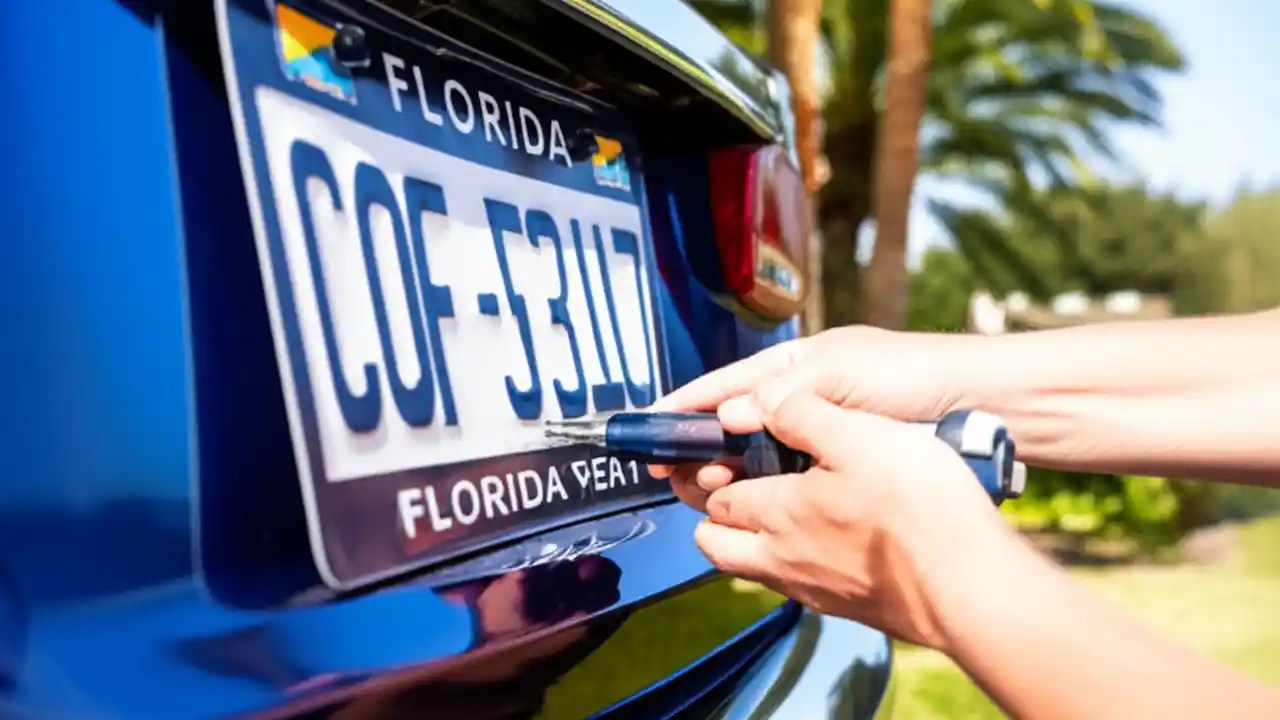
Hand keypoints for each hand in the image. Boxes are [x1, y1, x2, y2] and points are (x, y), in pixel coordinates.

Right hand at [651, 325, 985, 510]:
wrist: (988, 408)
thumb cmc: (918, 377)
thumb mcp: (845, 375)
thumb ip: (787, 395)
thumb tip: (732, 416)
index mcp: (802, 364)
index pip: (730, 382)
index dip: (689, 403)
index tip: (651, 424)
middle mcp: (807, 398)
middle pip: (738, 424)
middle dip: (703, 447)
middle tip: (674, 473)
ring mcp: (826, 434)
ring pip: (761, 457)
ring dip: (733, 474)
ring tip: (707, 494)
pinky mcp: (846, 467)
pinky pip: (792, 481)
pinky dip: (769, 493)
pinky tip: (755, 509)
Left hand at [685, 390, 1017, 650]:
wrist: (970, 587)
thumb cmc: (918, 509)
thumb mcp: (858, 435)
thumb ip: (802, 414)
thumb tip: (760, 403)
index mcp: (777, 513)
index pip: (713, 498)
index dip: (705, 474)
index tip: (707, 457)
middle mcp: (783, 560)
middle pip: (717, 545)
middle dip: (713, 514)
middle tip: (732, 483)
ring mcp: (815, 591)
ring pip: (754, 569)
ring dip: (749, 541)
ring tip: (780, 506)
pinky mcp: (849, 608)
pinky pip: (800, 585)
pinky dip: (796, 561)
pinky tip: (829, 537)